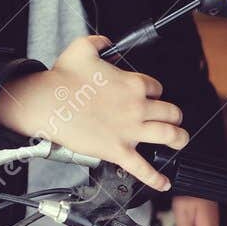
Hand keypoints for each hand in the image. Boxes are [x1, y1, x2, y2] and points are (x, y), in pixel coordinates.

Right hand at [0, 34, 188, 191]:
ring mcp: (129, 130)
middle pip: (171, 112)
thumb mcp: (83, 47)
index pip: (157, 88)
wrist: (47, 102)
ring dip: (179, 139)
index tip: (148, 96)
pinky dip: (156, 178)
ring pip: (169, 136)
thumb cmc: (62, 78)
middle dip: (173, 115)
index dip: (154, 92)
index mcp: (132, 83)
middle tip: (171, 119)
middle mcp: (137, 107)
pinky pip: (143, 168)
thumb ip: (100, 42)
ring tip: (179, 141)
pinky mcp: (117, 150)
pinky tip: (164, 183)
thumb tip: (107, 42)